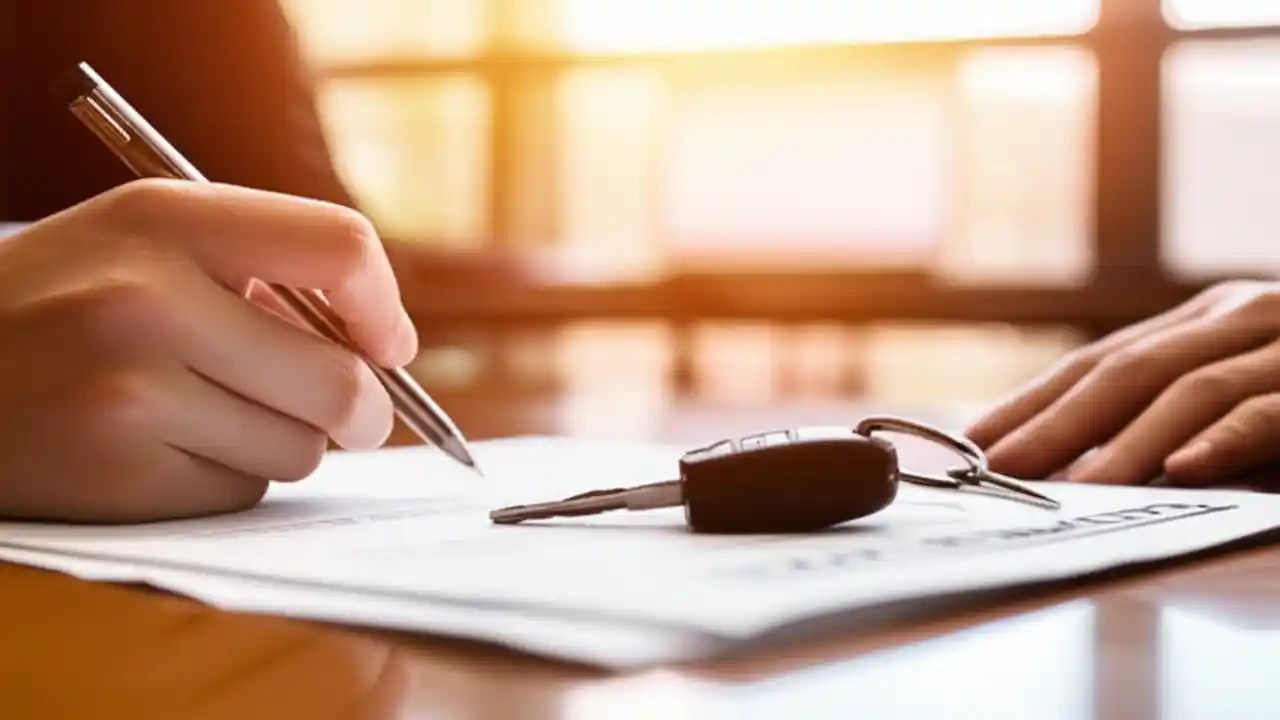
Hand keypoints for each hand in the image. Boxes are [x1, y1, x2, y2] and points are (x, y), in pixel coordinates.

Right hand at [0, 180, 416, 521]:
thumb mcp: (142, 239)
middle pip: (342, 381)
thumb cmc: (60, 303)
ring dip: (282, 442)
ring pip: (299, 448)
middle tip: (351, 415)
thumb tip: (382, 344)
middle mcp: (147, 299)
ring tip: (208, 412)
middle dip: (361, 410)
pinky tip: (166, 449)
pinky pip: (242, 492)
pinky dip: (227, 478)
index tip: (389, 345)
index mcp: (164, 217)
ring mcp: (129, 393)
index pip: (341, 247)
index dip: (385, 307)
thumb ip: (260, 266)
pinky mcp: (118, 476)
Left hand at [967, 281, 1279, 485]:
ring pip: (1191, 390)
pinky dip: (1223, 440)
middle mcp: (1242, 317)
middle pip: (1128, 371)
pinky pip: (1267, 412)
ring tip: (1077, 490)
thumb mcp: (1242, 395)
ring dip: (1127, 445)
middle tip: (1000, 469)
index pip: (1101, 361)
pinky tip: (1182, 470)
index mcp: (1208, 319)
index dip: (1034, 403)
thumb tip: (1073, 472)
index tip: (976, 442)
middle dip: (1057, 424)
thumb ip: (1171, 418)